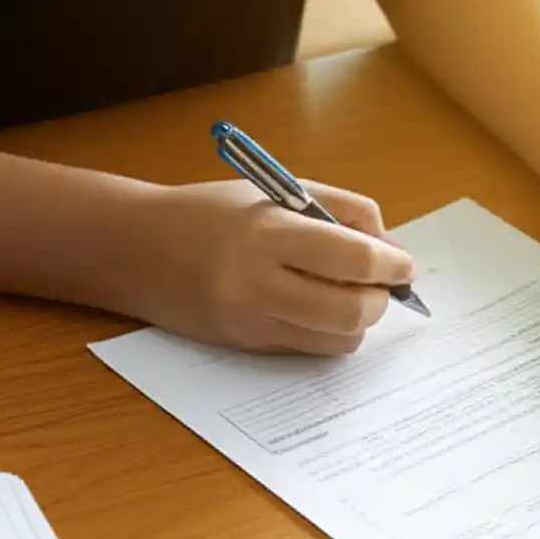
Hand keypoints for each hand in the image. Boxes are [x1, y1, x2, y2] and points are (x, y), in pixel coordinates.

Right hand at [128, 179, 414, 354]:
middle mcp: (259, 282)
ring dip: (359, 321)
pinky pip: (308, 347)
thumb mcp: (274, 191)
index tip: (404, 264)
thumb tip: (388, 245)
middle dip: (381, 300)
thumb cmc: (211, 212)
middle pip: (352, 310)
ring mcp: (251, 320)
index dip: (391, 265)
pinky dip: (329, 332)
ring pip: (336, 339)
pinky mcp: (245, 344)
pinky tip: (321, 309)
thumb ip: (340, 209)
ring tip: (352, 297)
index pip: (354, 259)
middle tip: (383, 285)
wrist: (135, 249)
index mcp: (269, 232)